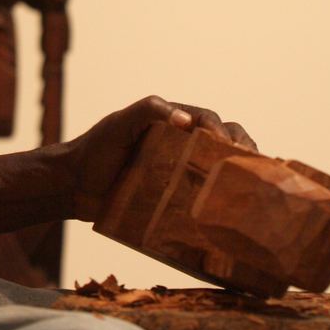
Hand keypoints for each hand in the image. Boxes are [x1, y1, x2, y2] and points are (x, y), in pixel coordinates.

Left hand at [64, 96, 256, 221]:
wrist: (73, 187)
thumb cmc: (97, 148)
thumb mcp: (121, 124)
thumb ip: (149, 112)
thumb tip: (186, 120)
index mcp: (173, 123)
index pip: (210, 121)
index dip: (225, 132)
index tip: (230, 149)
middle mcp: (181, 147)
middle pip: (223, 144)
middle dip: (244, 152)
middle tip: (255, 169)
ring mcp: (179, 173)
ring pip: (217, 172)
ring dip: (237, 177)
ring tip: (252, 193)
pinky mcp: (173, 200)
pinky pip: (202, 199)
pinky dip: (220, 204)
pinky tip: (232, 217)